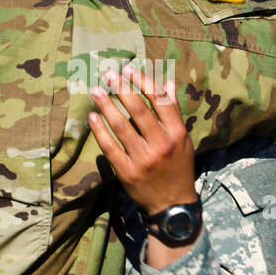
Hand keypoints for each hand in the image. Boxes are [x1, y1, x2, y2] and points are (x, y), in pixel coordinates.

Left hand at [89, 65, 197, 268]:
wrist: (173, 205)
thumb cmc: (178, 167)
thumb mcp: (183, 140)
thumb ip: (173, 112)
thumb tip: (167, 82)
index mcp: (177, 134)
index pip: (161, 101)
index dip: (144, 82)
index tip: (130, 69)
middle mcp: (161, 145)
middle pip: (139, 111)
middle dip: (123, 89)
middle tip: (109, 74)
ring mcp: (144, 160)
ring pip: (122, 127)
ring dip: (107, 106)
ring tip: (96, 91)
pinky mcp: (128, 172)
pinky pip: (110, 148)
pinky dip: (100, 132)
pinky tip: (93, 117)